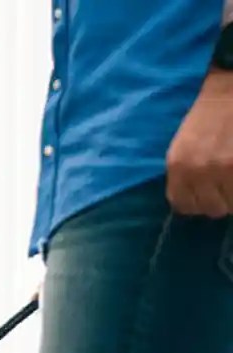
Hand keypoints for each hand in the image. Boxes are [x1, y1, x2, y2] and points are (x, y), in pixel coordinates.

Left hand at [166, 70, 232, 217]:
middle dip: (220, 201)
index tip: (207, 195)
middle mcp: (200, 171)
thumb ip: (185, 175)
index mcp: (178, 166)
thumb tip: (195, 202)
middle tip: (226, 185)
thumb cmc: (208, 117)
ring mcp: (225, 168)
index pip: (183, 206)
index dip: (197, 203)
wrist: (231, 89)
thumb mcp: (183, 147)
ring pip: (231, 205)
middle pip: (211, 209)